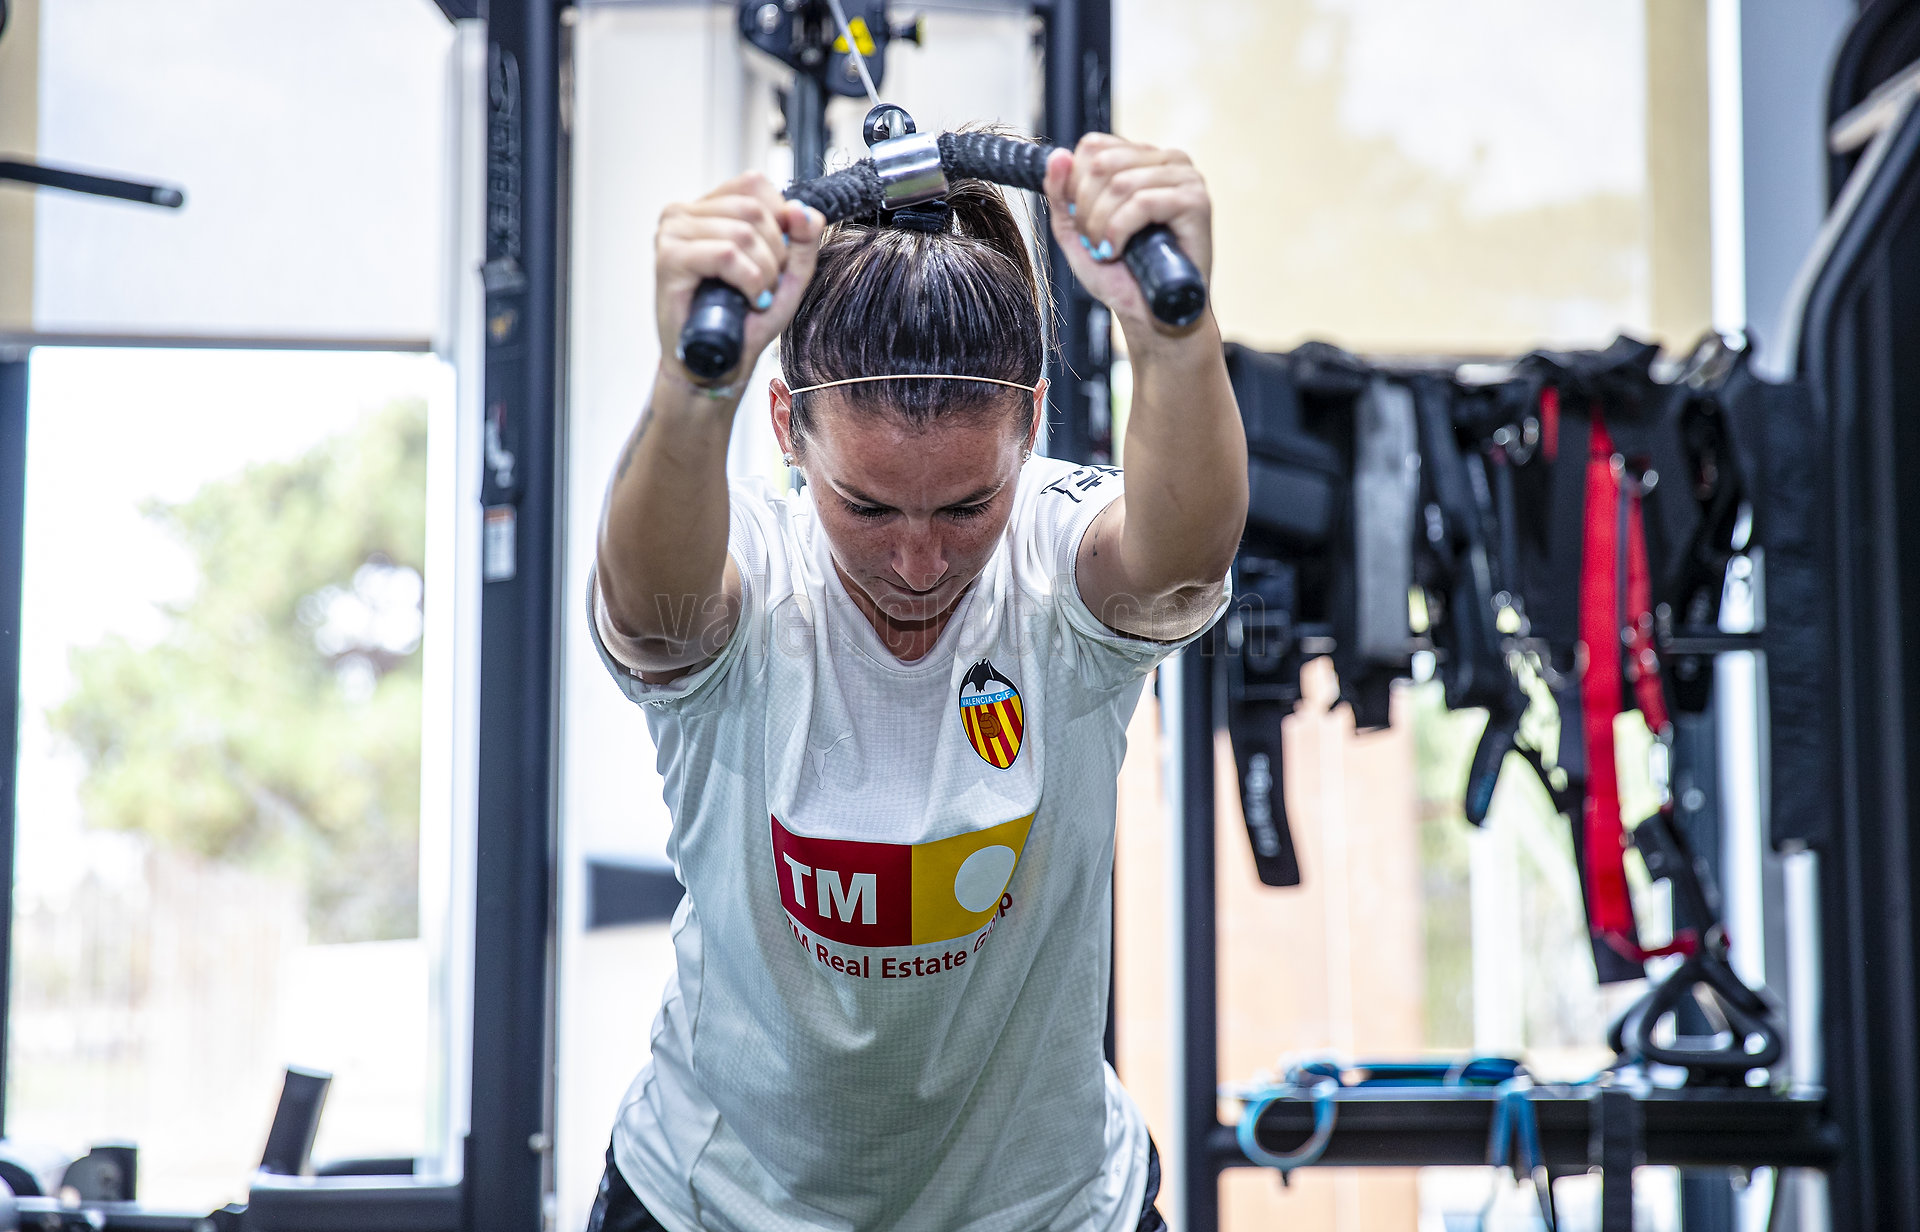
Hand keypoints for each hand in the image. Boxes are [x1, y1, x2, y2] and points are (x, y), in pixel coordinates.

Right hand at [654, 173, 826, 386]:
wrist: (718, 365)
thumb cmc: (745, 322)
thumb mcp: (787, 276)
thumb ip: (803, 240)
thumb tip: (802, 210)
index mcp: (708, 209)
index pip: (755, 183)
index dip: (779, 220)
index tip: (776, 258)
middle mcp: (684, 213)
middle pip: (754, 209)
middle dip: (775, 254)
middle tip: (765, 286)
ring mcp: (673, 233)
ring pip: (743, 232)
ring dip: (763, 273)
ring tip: (754, 296)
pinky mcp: (669, 258)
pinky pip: (727, 254)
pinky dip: (749, 281)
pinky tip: (746, 300)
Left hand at [1043, 134, 1212, 338]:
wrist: (1150, 315)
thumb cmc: (1121, 276)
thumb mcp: (1076, 232)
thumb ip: (1060, 195)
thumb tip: (1058, 155)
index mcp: (1140, 159)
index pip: (1093, 147)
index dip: (1074, 187)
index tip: (1081, 222)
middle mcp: (1166, 160)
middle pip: (1102, 163)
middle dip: (1086, 209)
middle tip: (1094, 241)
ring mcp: (1185, 178)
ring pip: (1120, 184)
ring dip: (1101, 225)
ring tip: (1107, 250)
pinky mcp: (1196, 201)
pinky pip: (1142, 203)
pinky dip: (1120, 232)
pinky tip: (1120, 251)